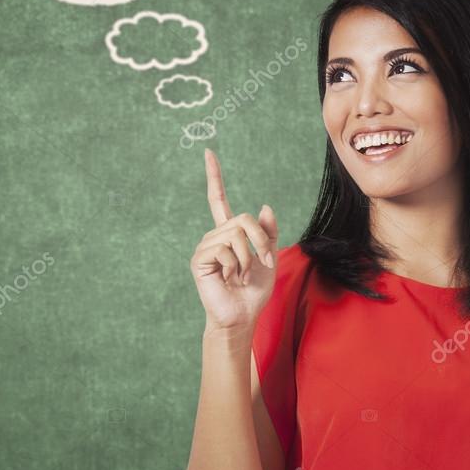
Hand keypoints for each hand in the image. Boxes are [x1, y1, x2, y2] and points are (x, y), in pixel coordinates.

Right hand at [189, 148, 278, 329]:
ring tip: (241, 276)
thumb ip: (268, 232)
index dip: (214, 176)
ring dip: (248, 260)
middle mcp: (214, 235)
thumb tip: (264, 206)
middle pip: (243, 219)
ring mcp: (206, 246)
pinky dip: (235, 267)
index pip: (219, 199)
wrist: (242, 316)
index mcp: (229, 232)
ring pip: (237, 235)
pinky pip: (225, 250)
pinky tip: (229, 279)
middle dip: (261, 242)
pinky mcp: (200, 259)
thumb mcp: (269, 257)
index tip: (208, 152)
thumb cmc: (254, 290)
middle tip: (262, 264)